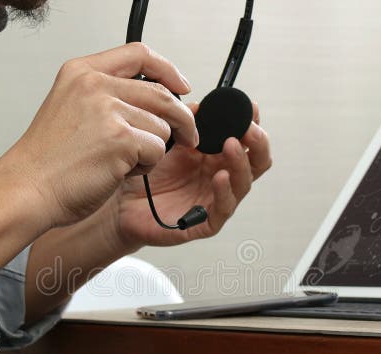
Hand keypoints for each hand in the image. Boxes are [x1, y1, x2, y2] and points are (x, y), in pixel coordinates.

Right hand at [0, 43, 198, 228]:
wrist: (28, 189)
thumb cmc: (48, 161)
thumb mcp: (71, 109)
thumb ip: (109, 97)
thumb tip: (161, 98)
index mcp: (81, 72)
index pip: (139, 54)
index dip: (168, 70)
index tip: (182, 87)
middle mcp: (95, 85)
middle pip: (161, 93)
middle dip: (182, 119)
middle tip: (189, 136)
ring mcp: (108, 110)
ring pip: (161, 127)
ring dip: (151, 150)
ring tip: (120, 162)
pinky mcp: (121, 139)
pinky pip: (156, 151)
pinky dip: (144, 166)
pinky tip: (118, 172)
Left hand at [102, 103, 271, 249]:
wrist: (122, 205)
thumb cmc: (145, 177)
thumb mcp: (165, 143)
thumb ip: (184, 125)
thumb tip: (200, 105)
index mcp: (215, 156)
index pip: (246, 138)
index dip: (252, 123)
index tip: (250, 107)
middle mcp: (220, 176)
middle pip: (256, 160)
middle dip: (257, 142)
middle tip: (248, 128)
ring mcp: (216, 199)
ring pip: (244, 182)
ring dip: (241, 162)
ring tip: (232, 144)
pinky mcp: (206, 221)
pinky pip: (224, 207)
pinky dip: (225, 191)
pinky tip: (220, 177)